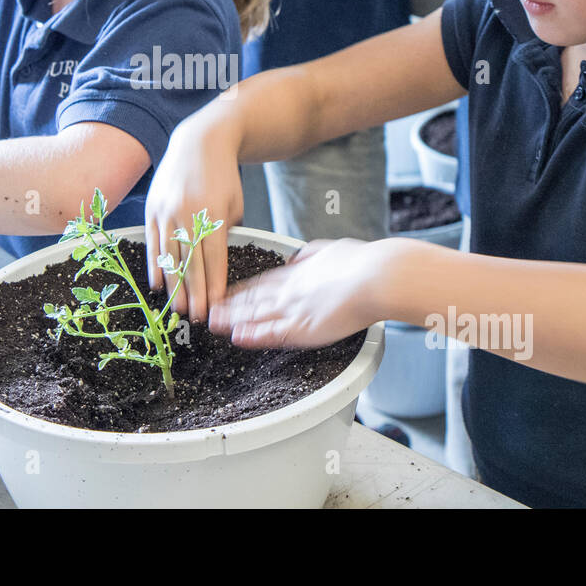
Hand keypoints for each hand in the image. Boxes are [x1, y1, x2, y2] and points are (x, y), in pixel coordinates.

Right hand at [144, 117, 243, 323]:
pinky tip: (157, 284)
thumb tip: (215, 265)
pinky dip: (155, 265)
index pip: (213, 258)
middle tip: (196, 318)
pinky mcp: (152, 209)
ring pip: (169, 256)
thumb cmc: (224, 177)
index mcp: (213, 214)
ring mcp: (167, 211)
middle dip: (194, 293)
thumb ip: (226, 233)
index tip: (215, 307)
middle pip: (191, 262)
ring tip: (177, 309)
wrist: (200, 142)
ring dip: (174, 286)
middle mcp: (188, 214)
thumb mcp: (235, 205)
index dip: (213, 285)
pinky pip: (152, 243)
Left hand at [209, 238, 394, 348]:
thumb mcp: (330, 248)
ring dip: (232, 320)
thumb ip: (311, 254)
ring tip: (212, 323)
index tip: (227, 294)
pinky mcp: (304, 327)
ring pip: (256, 316)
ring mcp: (295, 309)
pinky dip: (254, 336)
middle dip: (230, 306)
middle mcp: (291, 290)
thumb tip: (298, 256)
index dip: (243, 290)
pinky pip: (272, 333)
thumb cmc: (362, 262)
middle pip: (253, 299)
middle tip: (208, 309)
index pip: (263, 283)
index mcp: (298, 272)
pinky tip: (237, 337)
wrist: (377, 276)